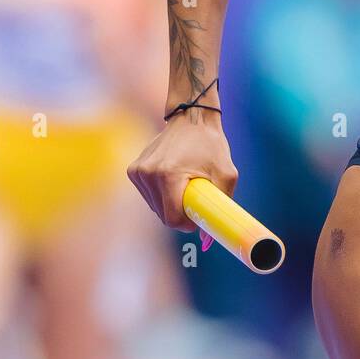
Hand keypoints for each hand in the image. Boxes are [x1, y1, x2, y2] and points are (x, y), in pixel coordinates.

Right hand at [127, 108, 238, 232]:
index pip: (172, 219)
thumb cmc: (212, 145)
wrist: (192, 118)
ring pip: (154, 207)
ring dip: (170, 205)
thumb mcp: (226, 174)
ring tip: (185, 185)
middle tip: (196, 201)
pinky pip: (149, 196)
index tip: (198, 217)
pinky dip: (161, 195)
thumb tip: (210, 240)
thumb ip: (221, 206)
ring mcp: (137, 172)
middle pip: (163, 215)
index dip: (187, 224)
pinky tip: (173, 179)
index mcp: (168, 175)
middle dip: (180, 215)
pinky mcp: (133, 170)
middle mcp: (148, 173)